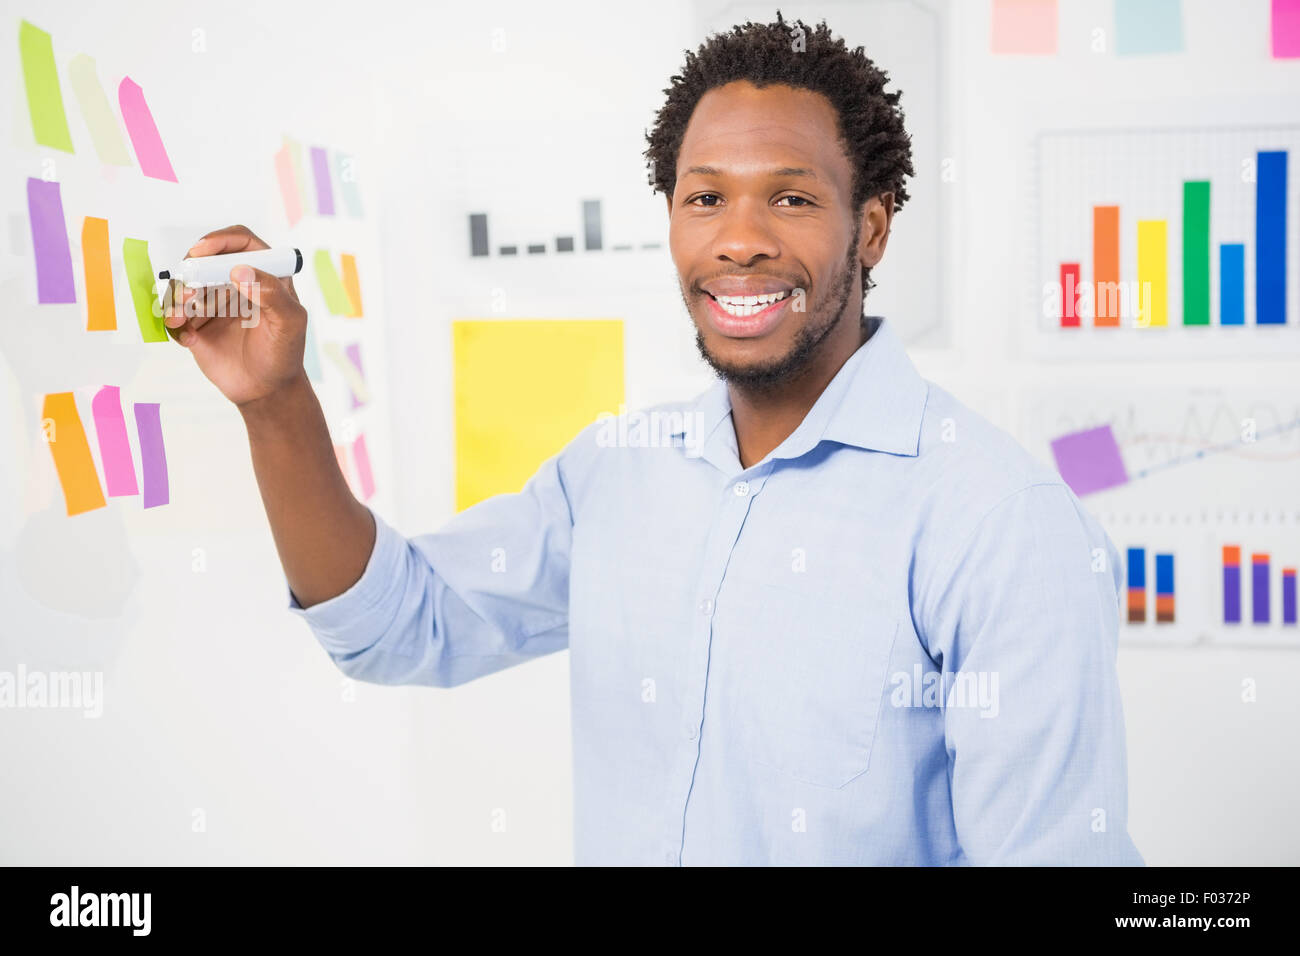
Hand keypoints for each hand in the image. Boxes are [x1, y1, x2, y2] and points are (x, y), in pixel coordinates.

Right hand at [164, 224, 308, 407]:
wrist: (266, 390)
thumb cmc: (284, 352)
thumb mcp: (289, 323)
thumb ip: (272, 294)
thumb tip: (239, 270)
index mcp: (263, 274)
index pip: (241, 242)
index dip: (220, 240)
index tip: (201, 252)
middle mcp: (235, 283)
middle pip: (204, 261)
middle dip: (191, 273)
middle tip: (189, 293)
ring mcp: (213, 302)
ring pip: (184, 286)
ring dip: (177, 298)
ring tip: (181, 318)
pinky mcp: (196, 324)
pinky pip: (176, 315)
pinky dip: (176, 324)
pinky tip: (191, 341)